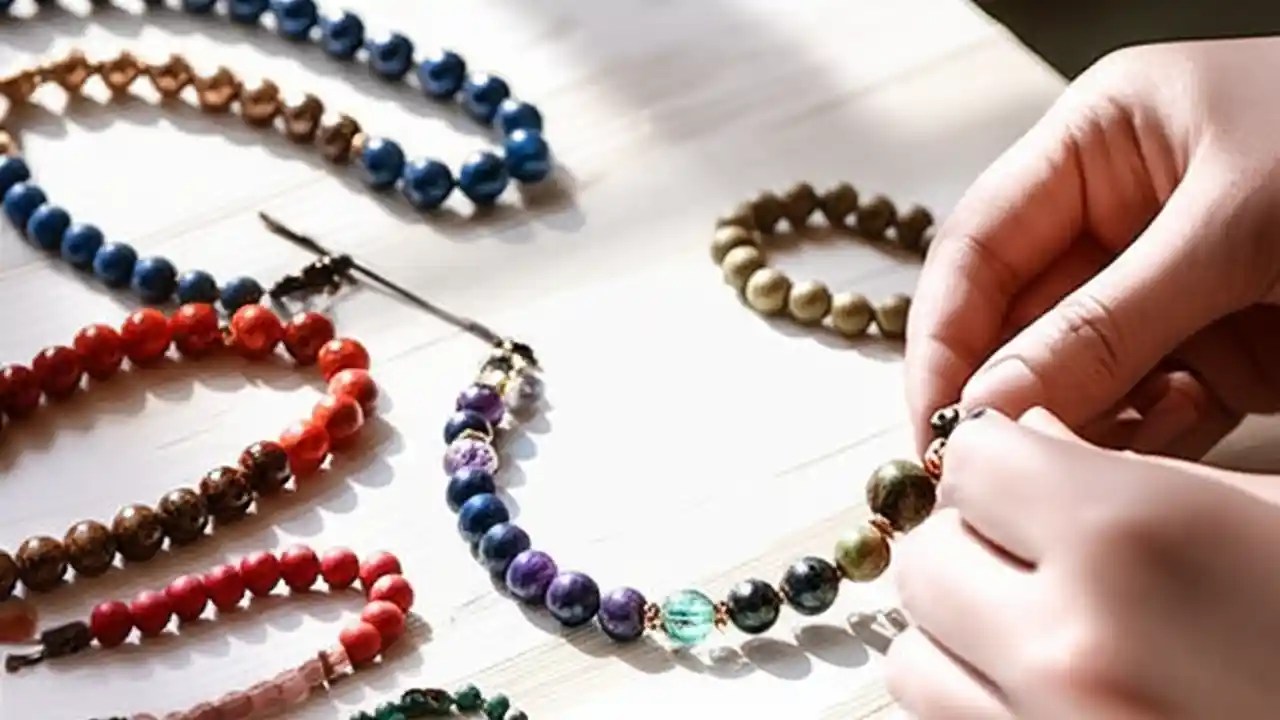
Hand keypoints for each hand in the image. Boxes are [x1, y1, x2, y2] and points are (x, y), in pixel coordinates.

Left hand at [886, 408, 1279, 719]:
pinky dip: (976, 703)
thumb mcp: (1278, 514)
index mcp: (1135, 538)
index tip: (1036, 473)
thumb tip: (1030, 440)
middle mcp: (1071, 648)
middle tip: (1042, 553)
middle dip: (976, 543)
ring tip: (1049, 632)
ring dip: (962, 634)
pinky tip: (1055, 696)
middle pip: (927, 558)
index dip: (1006, 458)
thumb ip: (1136, 472)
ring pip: (915, 659)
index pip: (973, 457)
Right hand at [906, 37, 1279, 458]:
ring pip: (1075, 371)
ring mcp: (1167, 284)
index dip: (943, 332)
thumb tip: (986, 410)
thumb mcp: (1235, 231)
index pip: (978, 244)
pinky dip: (1143, 436)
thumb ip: (1103, 325)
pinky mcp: (1220, 344)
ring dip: (1073, 422)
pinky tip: (1164, 438)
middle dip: (1005, 390)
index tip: (931, 419)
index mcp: (1100, 141)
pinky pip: (1146, 403)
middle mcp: (1118, 213)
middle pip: (1019, 316)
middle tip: (984, 468)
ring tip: (1079, 460)